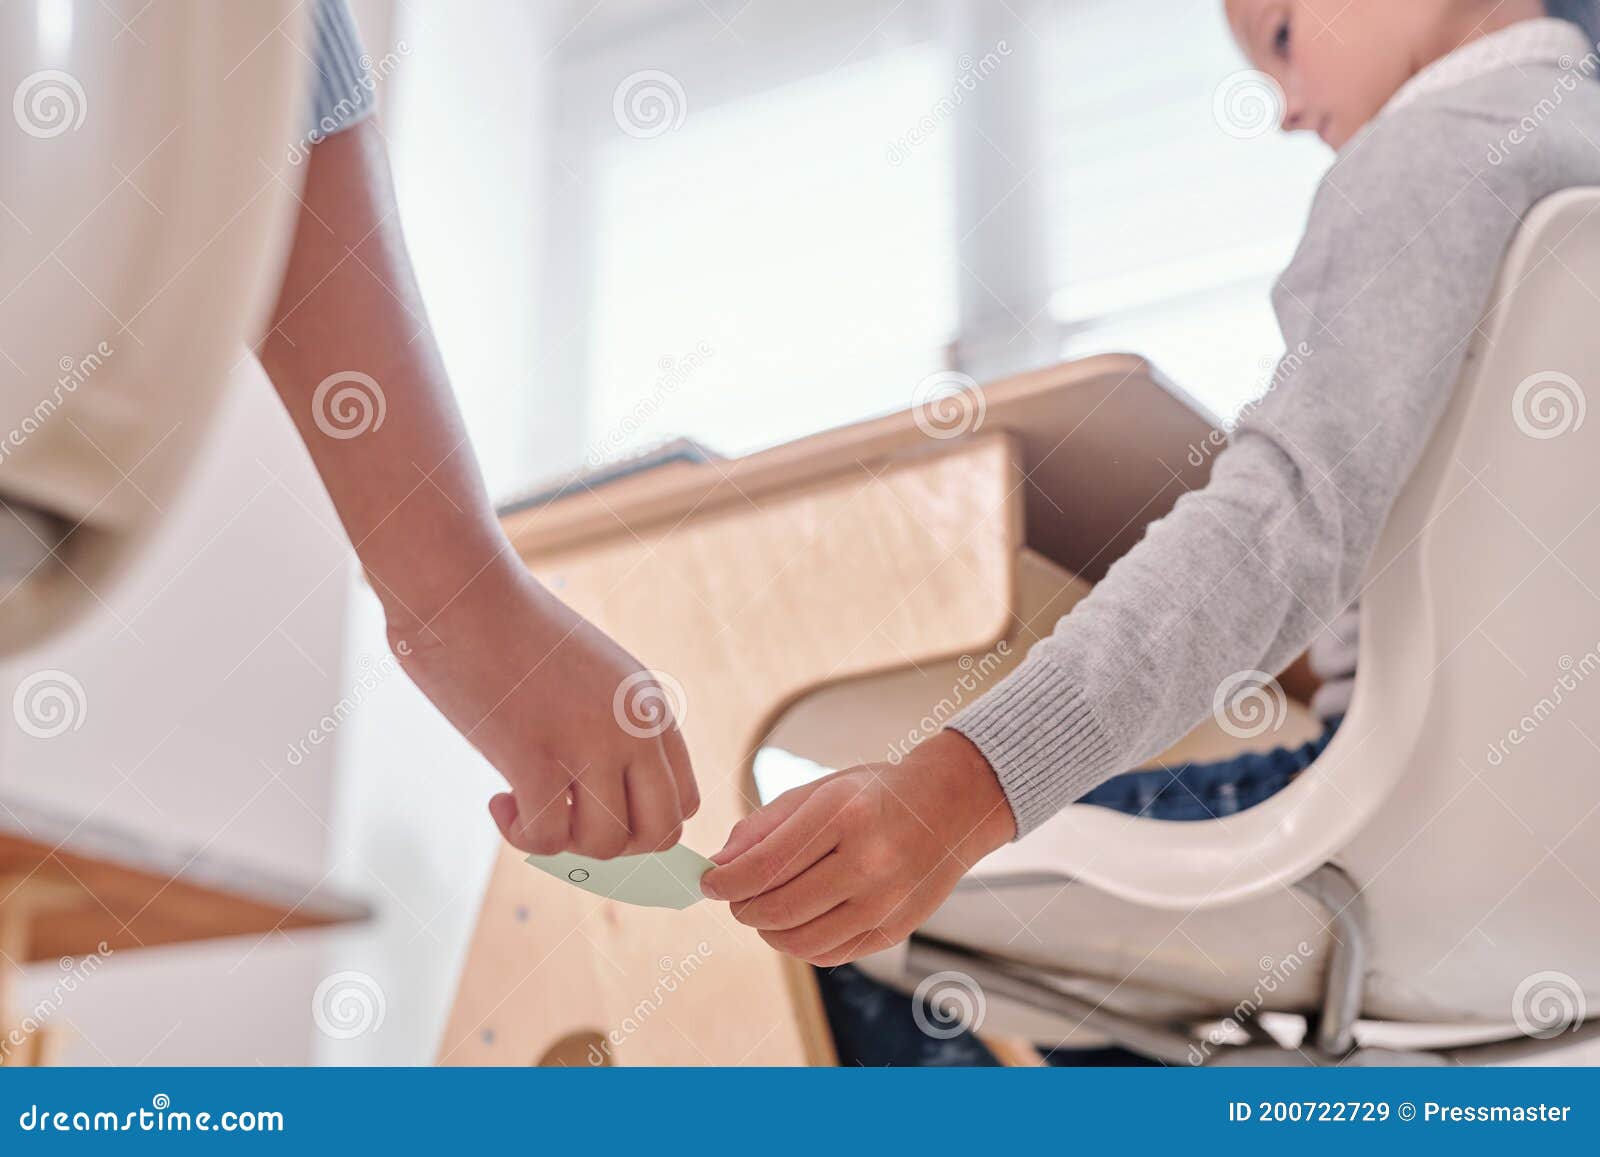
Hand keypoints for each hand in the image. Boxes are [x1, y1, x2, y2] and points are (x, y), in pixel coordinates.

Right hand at [388, 555, 698, 858]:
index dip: (641, 823)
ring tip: (524, 803)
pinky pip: (548, 838)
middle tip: (564, 817)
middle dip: (611, 845)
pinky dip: (521, 835)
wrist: (464, 593)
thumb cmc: (516, 633)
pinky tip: (498, 800)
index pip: (683, 800)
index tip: (593, 809)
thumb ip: (613, 728)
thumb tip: (606, 803)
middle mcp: (633, 728)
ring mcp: (589, 743)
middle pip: (659, 834)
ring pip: (606, 844)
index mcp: (651, 707)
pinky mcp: (537, 756)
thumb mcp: (593, 675)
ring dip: (562, 841)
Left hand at [700, 730, 1014, 964]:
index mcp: (845, 816)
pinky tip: (798, 919)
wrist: (953, 806)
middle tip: (734, 896)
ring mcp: (885, 902)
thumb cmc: (877, 794)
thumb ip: (765, 828)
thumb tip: (720, 867)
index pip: (765, 866)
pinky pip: (827, 954)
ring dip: (766, 929)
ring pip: (798, 941)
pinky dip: (799, 942)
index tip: (708, 882)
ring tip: (764, 907)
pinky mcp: (894, 930)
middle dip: (741, 907)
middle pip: (777, 909)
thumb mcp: (819, 790)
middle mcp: (869, 862)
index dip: (725, 882)